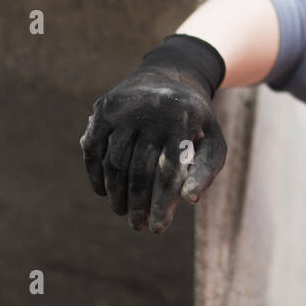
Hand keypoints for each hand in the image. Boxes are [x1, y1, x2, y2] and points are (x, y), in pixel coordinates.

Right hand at [80, 59, 226, 232]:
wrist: (171, 75)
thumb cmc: (194, 120)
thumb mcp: (212, 141)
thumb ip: (205, 171)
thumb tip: (189, 200)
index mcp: (184, 118)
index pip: (170, 171)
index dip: (162, 204)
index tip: (158, 230)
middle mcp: (153, 110)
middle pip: (140, 170)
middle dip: (137, 204)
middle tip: (137, 226)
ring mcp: (125, 108)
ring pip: (114, 163)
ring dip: (116, 194)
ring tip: (122, 211)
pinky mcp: (104, 109)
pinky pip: (93, 150)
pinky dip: (96, 175)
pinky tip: (103, 192)